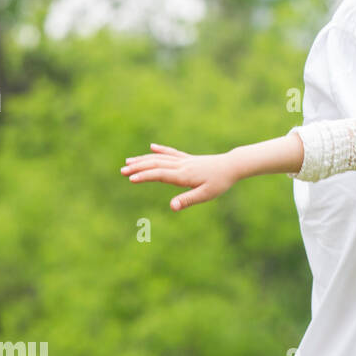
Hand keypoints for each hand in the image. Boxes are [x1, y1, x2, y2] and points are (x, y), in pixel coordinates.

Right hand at [120, 143, 238, 210]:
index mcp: (184, 175)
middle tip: (122, 170)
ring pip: (160, 158)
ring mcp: (185, 161)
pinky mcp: (189, 159)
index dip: (144, 176)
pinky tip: (152, 148)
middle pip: (155, 164)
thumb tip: (171, 207)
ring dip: (144, 159)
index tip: (130, 178)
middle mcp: (182, 165)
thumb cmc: (220, 182)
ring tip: (129, 161)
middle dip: (138, 167)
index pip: (159, 174)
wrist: (233, 166)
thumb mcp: (205, 195)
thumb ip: (187, 200)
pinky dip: (160, 150)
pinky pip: (172, 153)